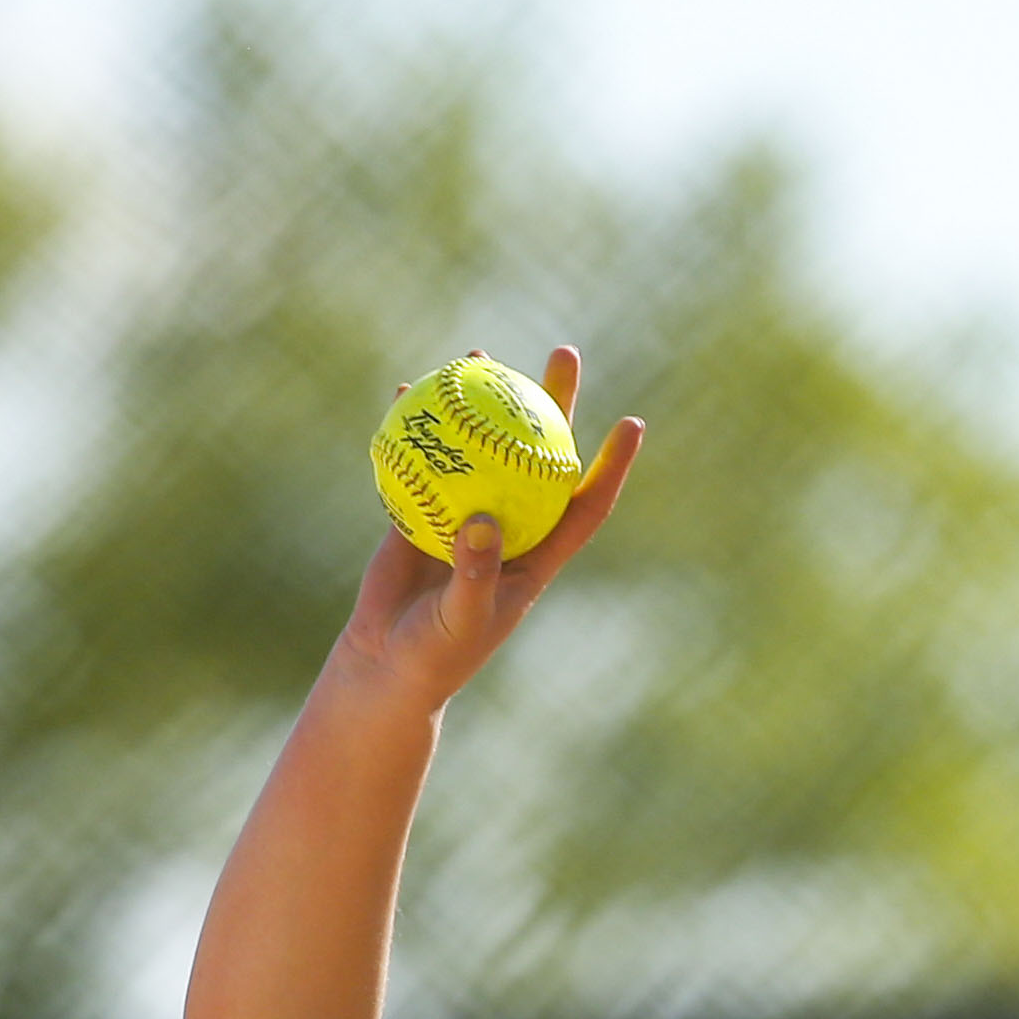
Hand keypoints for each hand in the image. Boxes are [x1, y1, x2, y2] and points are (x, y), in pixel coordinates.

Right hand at [329, 342, 644, 715]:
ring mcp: (466, 512)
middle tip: (560, 354)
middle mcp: (511, 525)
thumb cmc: (436, 654)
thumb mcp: (460, 619)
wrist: (386, 664)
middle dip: (553, 404)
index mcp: (539, 555)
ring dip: (483, 400)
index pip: (588, 501)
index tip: (632, 422)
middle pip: (541, 453)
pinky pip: (425, 456)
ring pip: (483, 445)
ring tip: (478, 355)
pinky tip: (411, 389)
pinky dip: (418, 425)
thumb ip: (473, 573)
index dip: (613, 464)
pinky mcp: (423, 507)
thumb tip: (483, 519)